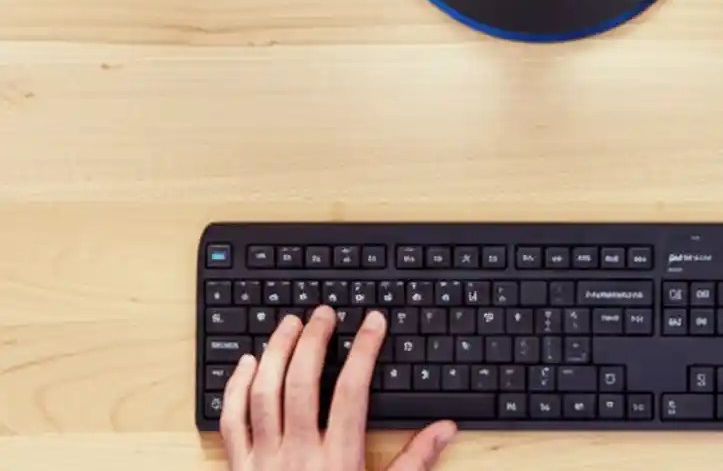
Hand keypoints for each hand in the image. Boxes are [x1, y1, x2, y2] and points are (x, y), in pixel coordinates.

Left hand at [219, 307, 456, 470]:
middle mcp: (297, 455)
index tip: (372, 322)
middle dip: (313, 340)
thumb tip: (445, 429)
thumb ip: (414, 463)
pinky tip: (247, 364)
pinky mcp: (238, 470)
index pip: (352, 391)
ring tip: (288, 325)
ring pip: (263, 394)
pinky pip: (230, 422)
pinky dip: (235, 388)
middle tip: (323, 313)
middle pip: (302, 382)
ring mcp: (263, 461)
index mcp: (338, 460)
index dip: (364, 350)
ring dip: (275, 353)